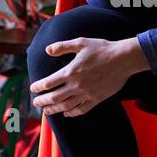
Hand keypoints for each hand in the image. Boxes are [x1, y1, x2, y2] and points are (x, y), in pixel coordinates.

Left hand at [29, 35, 149, 116]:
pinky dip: (72, 113)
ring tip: (46, 111)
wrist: (123, 59)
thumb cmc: (102, 49)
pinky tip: (66, 113)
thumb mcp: (81, 43)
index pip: (49, 83)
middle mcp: (77, 85)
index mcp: (71, 71)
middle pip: (54, 97)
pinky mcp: (96, 99)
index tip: (33, 89)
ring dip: (54, 109)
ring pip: (66, 106)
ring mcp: (87, 94)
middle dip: (42, 101)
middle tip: (36, 102)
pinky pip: (81, 110)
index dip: (39, 87)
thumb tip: (47, 50)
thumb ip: (62, 46)